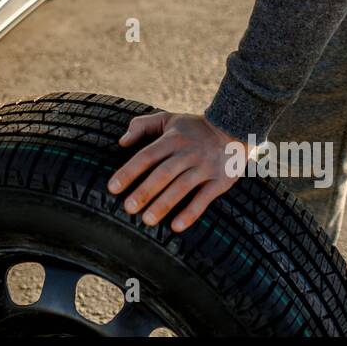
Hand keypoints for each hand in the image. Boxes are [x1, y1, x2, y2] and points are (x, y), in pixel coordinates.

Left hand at [107, 111, 249, 232]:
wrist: (234, 127)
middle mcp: (188, 153)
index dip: (129, 172)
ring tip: (147, 220)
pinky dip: (191, 212)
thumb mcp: (168, 119)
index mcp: (172, 139)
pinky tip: (176, 227)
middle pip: (163, 173)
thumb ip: (142, 125)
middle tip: (128, 208)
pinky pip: (205, 198)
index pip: (146, 156)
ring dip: (164, 204)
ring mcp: (205, 167)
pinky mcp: (221, 180)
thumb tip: (121, 142)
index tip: (112, 188)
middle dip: (145, 191)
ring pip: (182, 187)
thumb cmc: (194, 127)